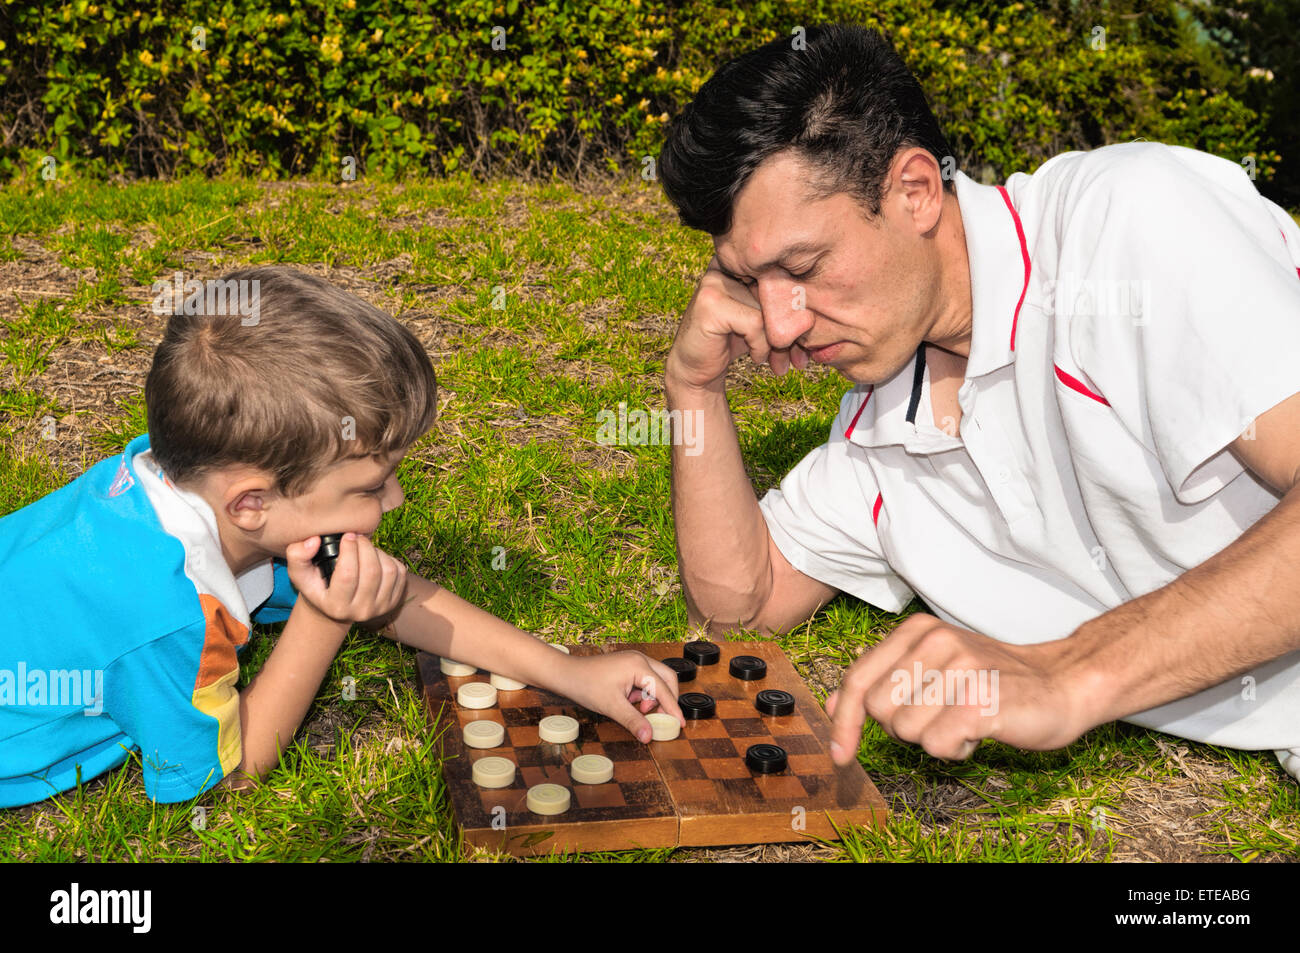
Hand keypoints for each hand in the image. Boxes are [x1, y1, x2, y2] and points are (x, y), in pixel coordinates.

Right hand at [286, 532, 408, 625]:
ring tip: (364, 547)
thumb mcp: (300, 573)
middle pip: (371, 572)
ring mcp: (380, 608)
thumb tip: (314, 541)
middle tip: (357, 537)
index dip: (350, 551)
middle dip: (365, 547)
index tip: (347, 536)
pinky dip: (389, 558)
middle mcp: (360, 611)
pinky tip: (375, 557)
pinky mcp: (394, 600)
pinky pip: (400, 572)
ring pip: (389, 571)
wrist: (336, 606)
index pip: (348, 575)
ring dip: (377, 552)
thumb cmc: (318, 585)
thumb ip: (297, 555)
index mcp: (336, 606)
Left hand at [559, 651, 685, 743]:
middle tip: (663, 718)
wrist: (566, 674)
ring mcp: (634, 661)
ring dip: (654, 697)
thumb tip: (649, 736)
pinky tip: (631, 703)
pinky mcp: (628, 666)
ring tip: (640, 710)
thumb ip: (633, 721)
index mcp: (639, 665)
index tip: (679, 724)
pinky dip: (644, 693)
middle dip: (667, 700)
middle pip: (667, 679)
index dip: (673, 708)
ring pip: (657, 679)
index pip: (664, 689)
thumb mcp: (611, 707)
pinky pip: (646, 680)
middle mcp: (640, 659)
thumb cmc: (585, 684)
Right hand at [665, 256, 810, 391]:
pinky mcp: (710, 304)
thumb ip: (785, 310)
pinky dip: (761, 346)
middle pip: (776, 291)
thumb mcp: (764, 321)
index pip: (783, 276)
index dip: (796, 309)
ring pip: (768, 309)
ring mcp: (715, 282)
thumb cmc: (733, 341)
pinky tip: (756, 357)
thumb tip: (810, 319)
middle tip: (799, 357)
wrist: (697, 371)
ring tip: (778, 362)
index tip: (804, 339)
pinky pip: (755, 323)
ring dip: (779, 342)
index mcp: (741, 261)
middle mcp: (726, 265)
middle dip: (792, 329)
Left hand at [825, 613, 1087, 765]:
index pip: (857, 678)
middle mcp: (936, 642)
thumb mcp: (932, 670)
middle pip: (877, 709)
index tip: (841, 755)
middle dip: (902, 728)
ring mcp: (960, 669)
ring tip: (963, 722)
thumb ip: (883, 681)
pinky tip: (977, 735)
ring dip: (932, 740)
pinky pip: (937, 745)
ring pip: (906, 731)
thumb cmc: (993, 682)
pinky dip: (954, 751)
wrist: (1063, 684)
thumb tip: (832, 703)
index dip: (843, 721)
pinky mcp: (980, 701)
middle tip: (938, 719)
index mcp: (918, 630)